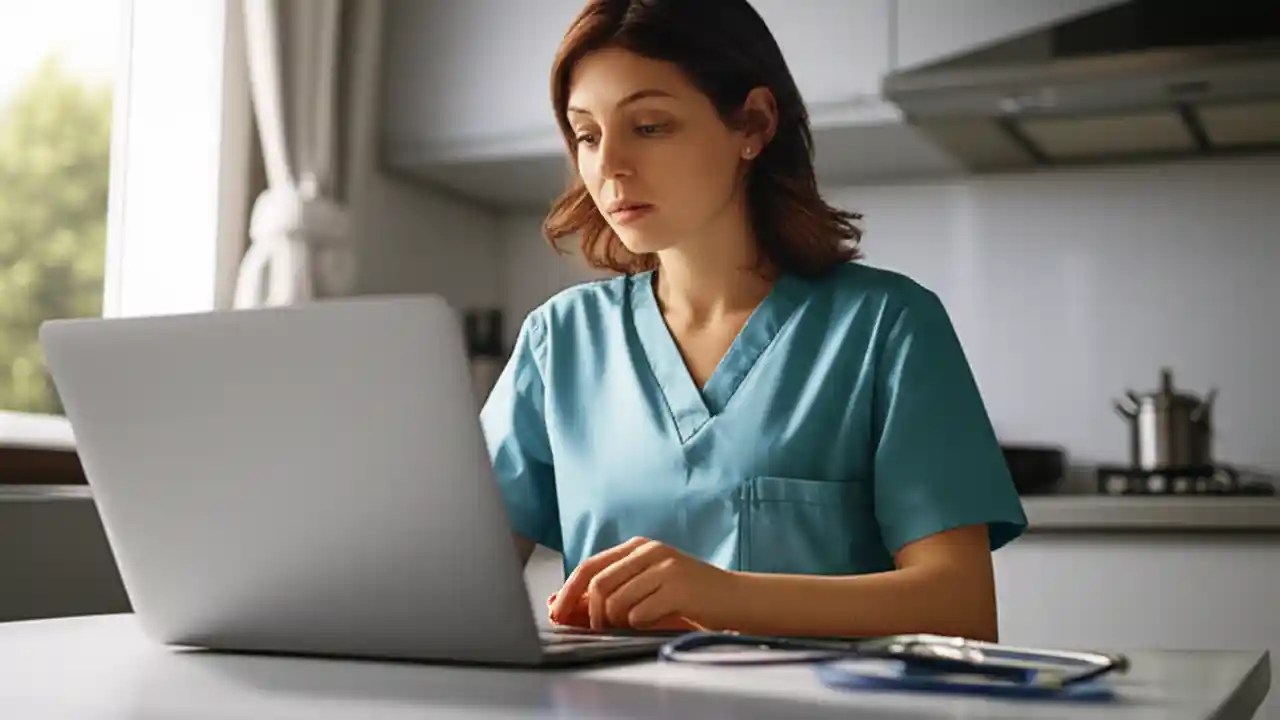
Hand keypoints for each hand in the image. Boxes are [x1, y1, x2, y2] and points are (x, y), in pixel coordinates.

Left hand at [546, 537, 738, 630]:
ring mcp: (665, 567)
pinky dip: (639, 624)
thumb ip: (611, 589)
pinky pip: (639, 613)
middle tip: (595, 629)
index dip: (569, 591)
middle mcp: (650, 550)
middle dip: (589, 612)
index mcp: (638, 546)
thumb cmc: (689, 595)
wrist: (736, 598)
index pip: (590, 565)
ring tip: (633, 625)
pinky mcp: (678, 587)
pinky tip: (656, 621)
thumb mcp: (648, 584)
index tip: (557, 613)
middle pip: (598, 582)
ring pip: (616, 601)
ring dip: (617, 621)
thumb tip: (561, 602)